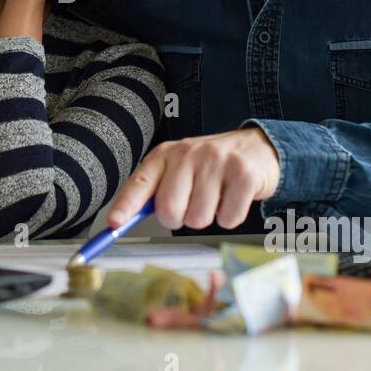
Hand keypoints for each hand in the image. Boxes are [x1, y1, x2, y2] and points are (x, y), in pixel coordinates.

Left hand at [107, 127, 281, 230]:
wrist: (255, 147)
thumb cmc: (209, 166)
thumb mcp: (178, 170)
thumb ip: (154, 192)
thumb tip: (123, 221)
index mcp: (165, 155)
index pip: (140, 182)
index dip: (125, 205)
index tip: (114, 224)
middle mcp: (188, 154)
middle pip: (170, 210)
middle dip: (180, 219)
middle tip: (192, 205)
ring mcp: (217, 161)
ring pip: (199, 218)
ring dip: (208, 217)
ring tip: (216, 197)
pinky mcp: (243, 173)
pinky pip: (228, 219)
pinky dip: (230, 217)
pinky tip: (233, 197)